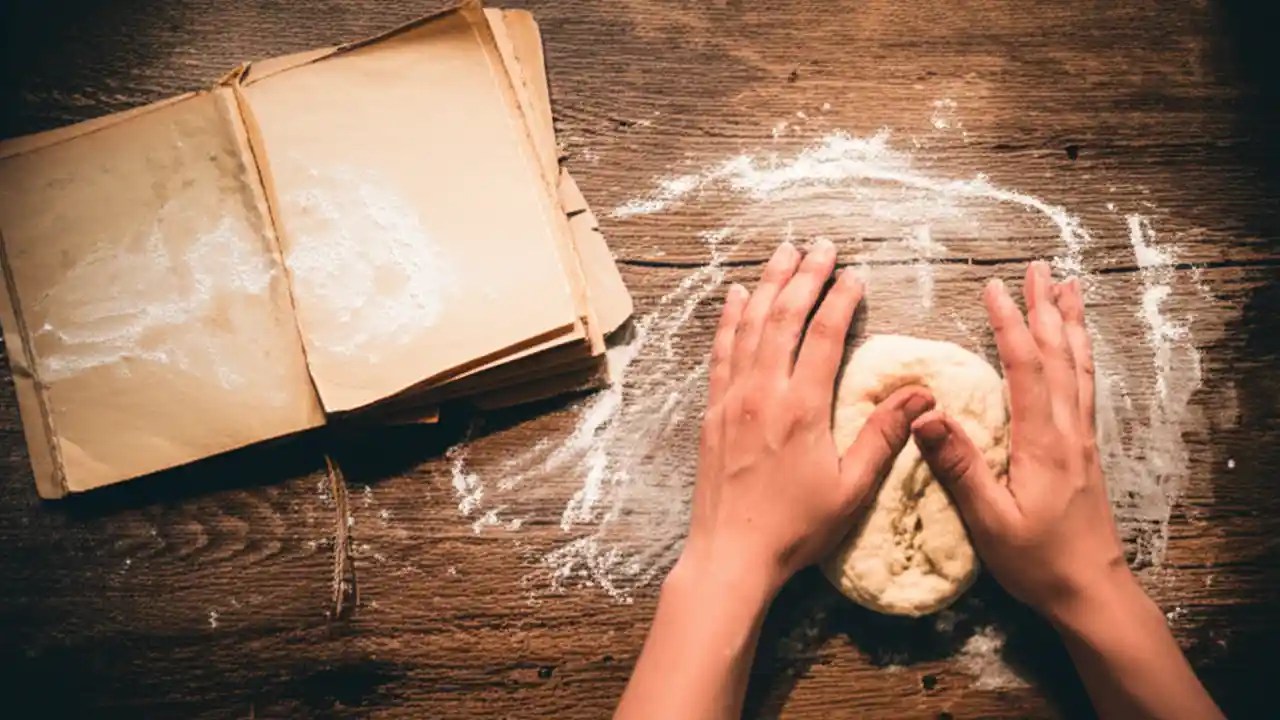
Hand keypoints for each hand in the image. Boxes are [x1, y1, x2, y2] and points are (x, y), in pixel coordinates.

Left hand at [676, 240, 934, 596]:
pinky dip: (730, 319)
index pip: (825, 336)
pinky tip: (737, 297)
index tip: (854, 275)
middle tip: (820, 245)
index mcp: (802, 408)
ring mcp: (732, 399)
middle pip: (784, 318)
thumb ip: (884, 437)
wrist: (731, 556)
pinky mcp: (712, 412)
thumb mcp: (851, 489)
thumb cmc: (795, 529)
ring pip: (749, 326)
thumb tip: (922, 396)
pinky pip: (721, 352)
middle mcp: (763, 393)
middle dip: (804, 276)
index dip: (841, 299)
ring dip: (768, 285)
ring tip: (783, 253)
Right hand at [910, 261, 1129, 621]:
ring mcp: (1081, 438)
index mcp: (1042, 442)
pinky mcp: (1085, 450)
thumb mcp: (990, 521)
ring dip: (1071, 324)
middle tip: (1038, 268)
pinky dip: (1080, 356)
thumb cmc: (1037, 561)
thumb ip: (960, 467)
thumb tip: (927, 416)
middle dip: (1047, 309)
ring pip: (1079, 367)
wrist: (1090, 591)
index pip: (1026, 369)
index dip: (1010, 325)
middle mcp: (1067, 431)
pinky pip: (1085, 387)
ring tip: (1068, 289)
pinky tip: (1076, 348)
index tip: (993, 289)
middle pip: (1060, 356)